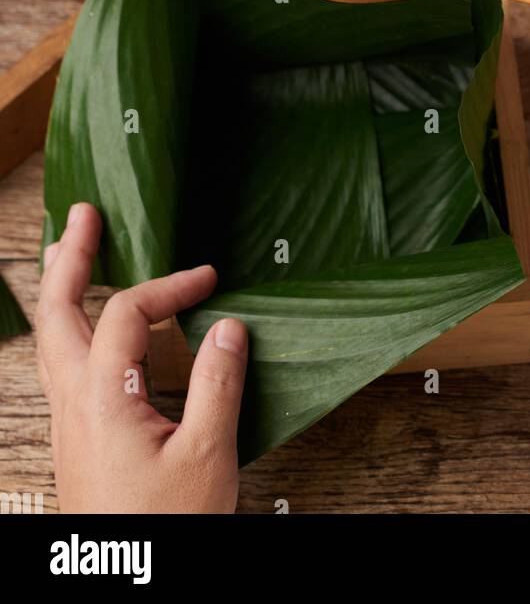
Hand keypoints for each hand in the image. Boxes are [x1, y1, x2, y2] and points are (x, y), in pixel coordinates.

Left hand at [36, 202, 247, 513]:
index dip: (169, 285)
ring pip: (48, 341)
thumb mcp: (207, 454)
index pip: (127, 313)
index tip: (209, 279)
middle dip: (69, 259)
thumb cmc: (166, 529)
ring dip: (58, 290)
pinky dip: (66, 328)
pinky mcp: (75, 442)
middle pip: (55, 314)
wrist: (132, 581)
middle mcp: (73, 405)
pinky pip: (58, 366)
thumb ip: (218, 383)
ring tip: (70, 254)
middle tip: (83, 214)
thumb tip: (228, 325)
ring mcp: (68, 424)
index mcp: (102, 400)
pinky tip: (84, 331)